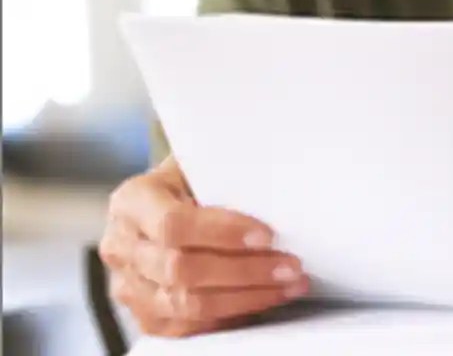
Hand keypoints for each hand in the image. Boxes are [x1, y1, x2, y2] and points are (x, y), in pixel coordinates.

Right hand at [98, 158, 308, 336]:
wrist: (163, 205)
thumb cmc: (191, 181)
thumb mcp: (199, 165)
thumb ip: (225, 178)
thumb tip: (281, 195)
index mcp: (132, 201)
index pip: (172, 224)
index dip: (222, 233)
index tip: (267, 235)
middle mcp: (121, 246)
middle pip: (181, 270)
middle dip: (245, 271)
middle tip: (291, 266)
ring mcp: (128, 285)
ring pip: (187, 305)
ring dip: (247, 297)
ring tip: (289, 285)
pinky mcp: (144, 314)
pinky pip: (188, 326)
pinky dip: (232, 315)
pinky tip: (266, 299)